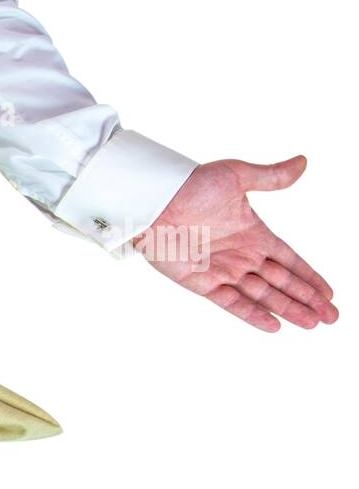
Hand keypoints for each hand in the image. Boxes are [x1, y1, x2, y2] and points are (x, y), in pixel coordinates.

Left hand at [134, 157, 337, 331]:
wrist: (155, 201)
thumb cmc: (191, 184)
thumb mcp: (237, 176)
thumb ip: (271, 176)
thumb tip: (303, 162)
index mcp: (254, 233)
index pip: (290, 260)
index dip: (310, 276)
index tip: (330, 292)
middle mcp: (242, 255)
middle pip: (283, 282)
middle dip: (307, 299)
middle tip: (331, 317)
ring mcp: (223, 270)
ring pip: (263, 295)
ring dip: (288, 309)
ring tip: (313, 324)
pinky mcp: (202, 283)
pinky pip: (232, 303)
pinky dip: (253, 314)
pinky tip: (275, 326)